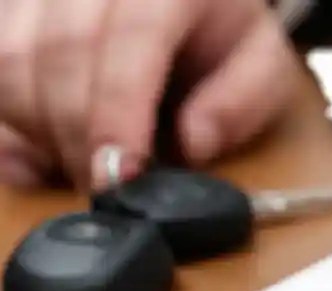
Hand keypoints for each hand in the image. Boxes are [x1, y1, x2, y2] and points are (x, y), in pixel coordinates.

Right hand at [0, 0, 298, 189]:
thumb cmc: (224, 28)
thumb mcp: (263, 62)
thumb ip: (241, 101)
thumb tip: (194, 145)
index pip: (129, 42)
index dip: (116, 116)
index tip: (118, 175)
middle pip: (59, 53)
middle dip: (74, 135)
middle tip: (100, 188)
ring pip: (12, 59)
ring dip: (36, 128)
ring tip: (78, 167)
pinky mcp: (17, 7)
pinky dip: (9, 118)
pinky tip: (39, 152)